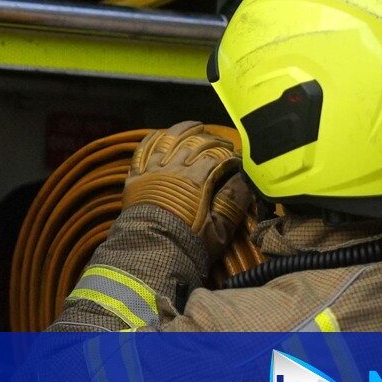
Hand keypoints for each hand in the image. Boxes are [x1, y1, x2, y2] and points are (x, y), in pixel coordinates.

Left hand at [123, 121, 251, 255]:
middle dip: (212, 140)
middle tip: (222, 143)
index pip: (216, 156)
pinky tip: (161, 133)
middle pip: (194, 143)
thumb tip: (246, 178)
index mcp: (196, 181)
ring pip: (168, 140)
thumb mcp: (220, 230)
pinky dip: (153, 138)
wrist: (149, 254)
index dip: (229, 154)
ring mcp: (152, 171)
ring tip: (196, 126)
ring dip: (183, 130)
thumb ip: (233, 201)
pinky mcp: (135, 177)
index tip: (238, 158)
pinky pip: (142, 150)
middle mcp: (173, 169)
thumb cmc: (188, 245)